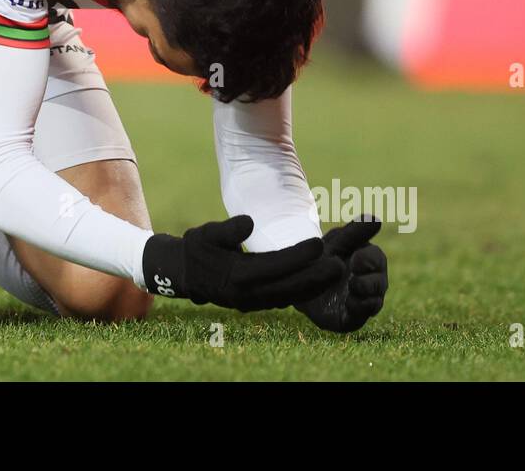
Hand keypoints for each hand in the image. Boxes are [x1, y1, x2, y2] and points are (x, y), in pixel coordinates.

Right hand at [142, 215, 343, 311]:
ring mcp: (254, 302)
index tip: (319, 243)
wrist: (184, 273)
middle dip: (316, 277)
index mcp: (237, 276)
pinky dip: (304, 290)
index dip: (299, 256)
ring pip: (291, 296)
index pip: (275, 265)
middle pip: (289, 287)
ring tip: (337, 271)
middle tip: (339, 264)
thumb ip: (228, 229)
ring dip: (314, 286)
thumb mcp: (206, 233)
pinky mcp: (258, 302)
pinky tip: (320, 280)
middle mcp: (248, 294)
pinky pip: (286, 298)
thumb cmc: (197, 248)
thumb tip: (250, 221)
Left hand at [297, 217, 388, 332]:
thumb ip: (354, 233)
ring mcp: (361, 301)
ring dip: (366, 295)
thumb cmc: (322, 255)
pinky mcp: (350, 318)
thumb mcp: (335, 242)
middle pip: (380, 283)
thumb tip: (375, 218)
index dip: (370, 260)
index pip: (378, 260)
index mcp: (369, 261)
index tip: (356, 258)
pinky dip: (359, 310)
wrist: (298, 278)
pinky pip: (360, 318)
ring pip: (375, 302)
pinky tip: (349, 302)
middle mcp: (371, 283)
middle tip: (355, 276)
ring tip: (352, 287)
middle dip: (371, 280)